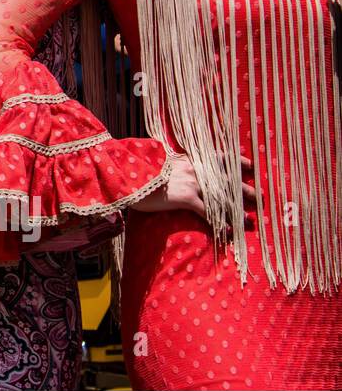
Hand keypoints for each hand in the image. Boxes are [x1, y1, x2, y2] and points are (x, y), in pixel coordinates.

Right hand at [134, 154, 255, 221]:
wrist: (130, 174)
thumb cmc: (143, 170)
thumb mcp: (162, 161)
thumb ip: (175, 164)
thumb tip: (177, 166)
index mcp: (193, 159)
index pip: (222, 158)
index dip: (238, 163)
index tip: (251, 168)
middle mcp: (197, 170)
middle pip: (229, 180)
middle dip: (246, 191)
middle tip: (261, 200)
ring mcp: (193, 184)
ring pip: (224, 199)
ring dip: (239, 212)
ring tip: (250, 222)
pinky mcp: (186, 198)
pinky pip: (208, 213)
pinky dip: (219, 224)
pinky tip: (227, 233)